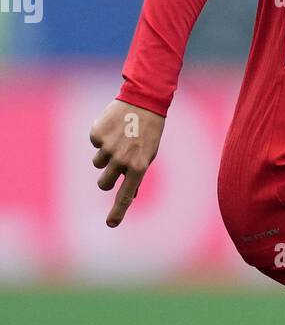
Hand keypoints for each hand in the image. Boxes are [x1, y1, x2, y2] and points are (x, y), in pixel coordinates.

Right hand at [89, 100, 164, 226]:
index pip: (125, 195)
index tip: (111, 224)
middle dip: (107, 177)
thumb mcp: (149, 154)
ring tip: (120, 138)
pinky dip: (102, 137)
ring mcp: (108, 147)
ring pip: (97, 163)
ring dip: (105, 154)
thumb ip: (138, 174)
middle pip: (103, 183)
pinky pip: (94, 144)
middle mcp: (121, 160)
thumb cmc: (148, 130)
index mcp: (138, 167)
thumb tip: (132, 194)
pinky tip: (114, 126)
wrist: (142, 100)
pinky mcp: (97, 134)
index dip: (118, 212)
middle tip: (116, 162)